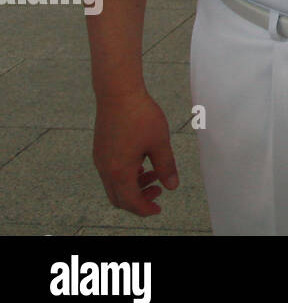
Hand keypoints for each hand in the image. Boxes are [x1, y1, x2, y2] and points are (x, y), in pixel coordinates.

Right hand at [92, 92, 178, 216]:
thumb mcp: (160, 142)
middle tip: (158, 191)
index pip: (131, 202)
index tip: (158, 209)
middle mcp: (105, 169)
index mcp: (119, 171)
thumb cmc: (140, 115)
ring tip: (155, 174)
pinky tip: (143, 162)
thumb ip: (166, 166)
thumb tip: (172, 186)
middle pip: (120, 198)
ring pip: (115, 185)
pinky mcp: (101, 149)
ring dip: (134, 186)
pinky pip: (111, 172)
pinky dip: (126, 175)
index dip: (145, 209)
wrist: (117, 93)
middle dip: (139, 200)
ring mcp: (100, 159)